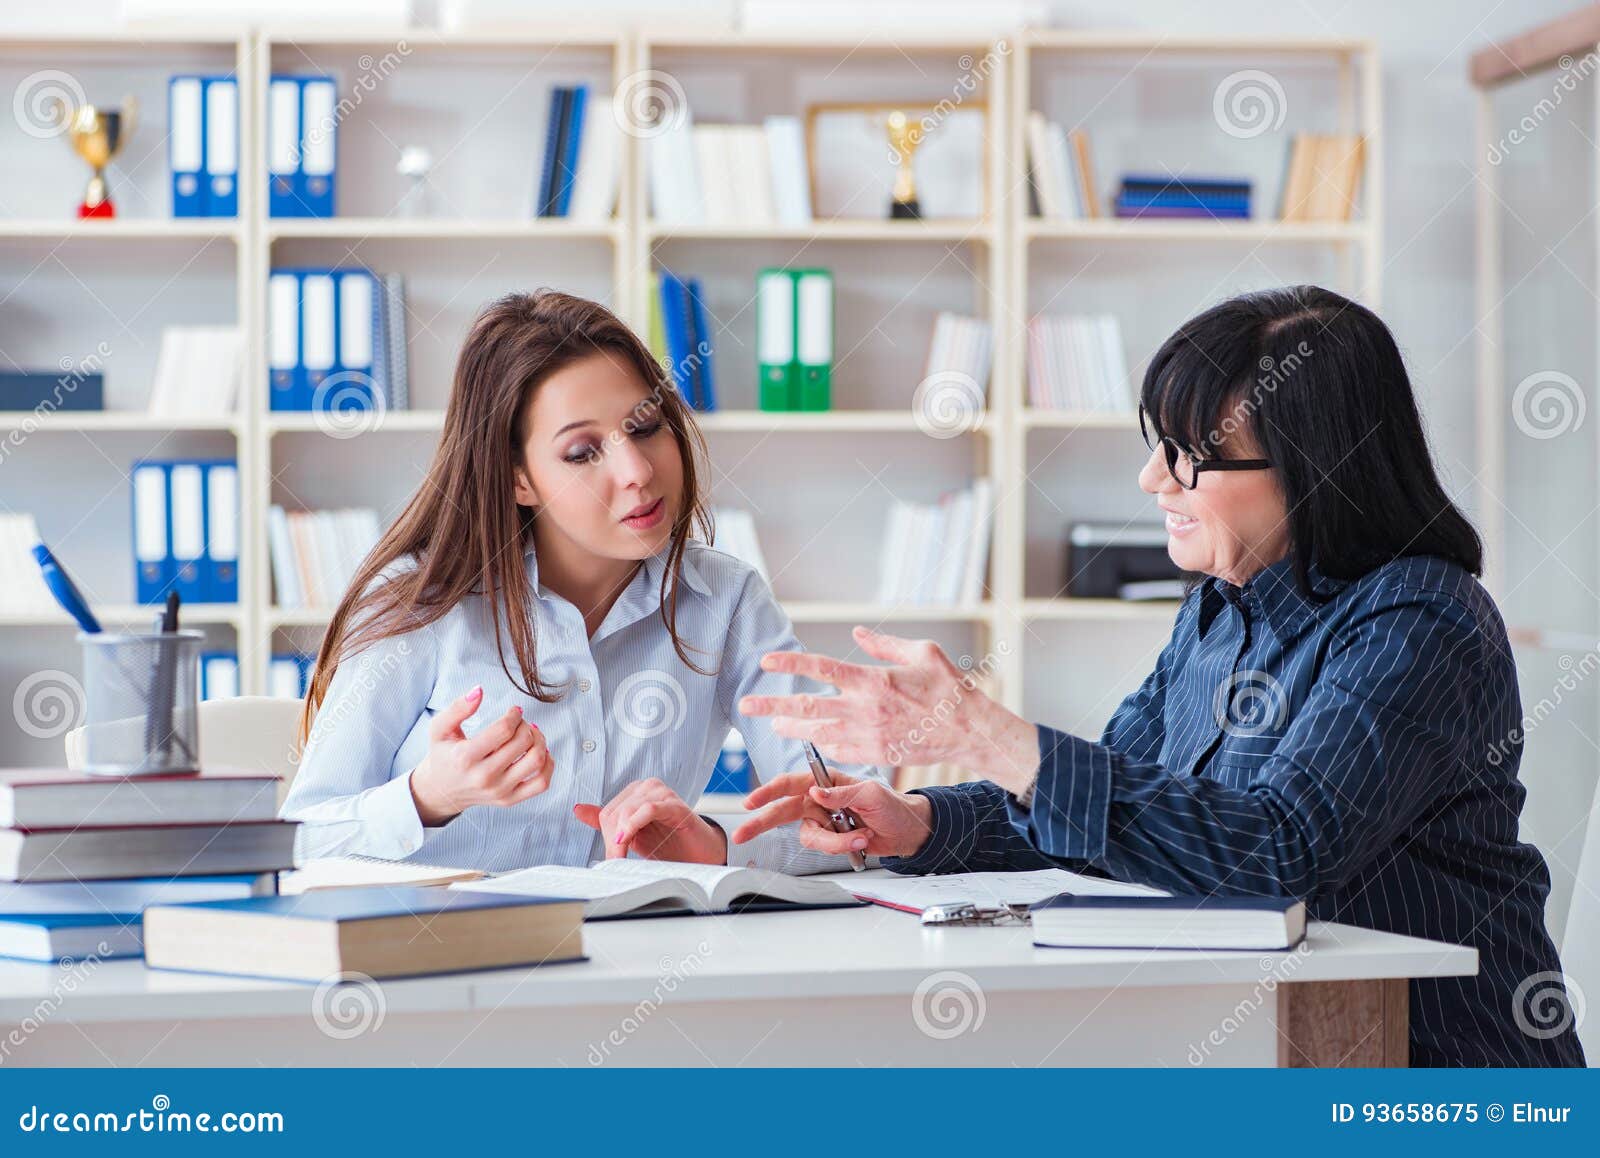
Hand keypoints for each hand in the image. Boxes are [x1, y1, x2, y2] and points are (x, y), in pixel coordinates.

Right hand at [409, 685, 552, 825]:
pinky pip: (541, 783)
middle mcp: (484, 777)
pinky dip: (548, 765)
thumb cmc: (443, 755)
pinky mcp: (509, 800)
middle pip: (522, 743)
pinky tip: (539, 752)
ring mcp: (498, 791)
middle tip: (520, 722)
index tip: (514, 711)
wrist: (441, 791)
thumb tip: (479, 691)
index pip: (504, 730)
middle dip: (525, 725)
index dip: (514, 715)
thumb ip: (457, 708)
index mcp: (465, 757)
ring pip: (536, 761)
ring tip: (531, 734)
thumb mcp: (439, 728)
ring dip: (540, 741)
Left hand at [573, 778, 727, 863]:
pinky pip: (649, 809)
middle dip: (612, 839)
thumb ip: (607, 821)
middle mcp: (648, 788)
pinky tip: (628, 838)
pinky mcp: (675, 805)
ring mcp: (662, 793)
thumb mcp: (632, 834)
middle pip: (616, 812)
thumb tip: (579, 809)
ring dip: (622, 835)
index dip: (605, 836)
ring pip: (629, 809)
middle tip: (614, 860)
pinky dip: (634, 824)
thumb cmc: (669, 843)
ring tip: (622, 854)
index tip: (610, 856)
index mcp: (636, 792)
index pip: (608, 812)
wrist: (698, 855)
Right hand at [732, 770, 933, 858]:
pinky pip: (824, 848)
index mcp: (825, 781)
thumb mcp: (870, 794)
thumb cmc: (892, 805)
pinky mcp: (831, 840)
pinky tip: (861, 841)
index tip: (751, 802)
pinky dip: (842, 847)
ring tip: (860, 836)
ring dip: (834, 841)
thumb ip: (841, 794)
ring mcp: (823, 821)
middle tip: (742, 834)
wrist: (908, 831)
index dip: (769, 792)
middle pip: (783, 811)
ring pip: (809, 837)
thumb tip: (815, 792)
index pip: (791, 783)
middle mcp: (819, 800)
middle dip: (762, 822)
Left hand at [737, 626, 1039, 793]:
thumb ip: (884, 644)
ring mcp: (867, 735)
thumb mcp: (922, 652)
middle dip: (773, 705)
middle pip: (807, 706)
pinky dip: (820, 744)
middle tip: (747, 703)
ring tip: (772, 723)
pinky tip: (809, 738)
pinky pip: (838, 750)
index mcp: (872, 679)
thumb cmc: (948, 688)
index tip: (766, 661)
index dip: (790, 663)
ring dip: (791, 727)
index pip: (821, 668)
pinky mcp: (875, 754)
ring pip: (817, 732)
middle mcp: (864, 708)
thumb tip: (857, 633)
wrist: (968, 731)